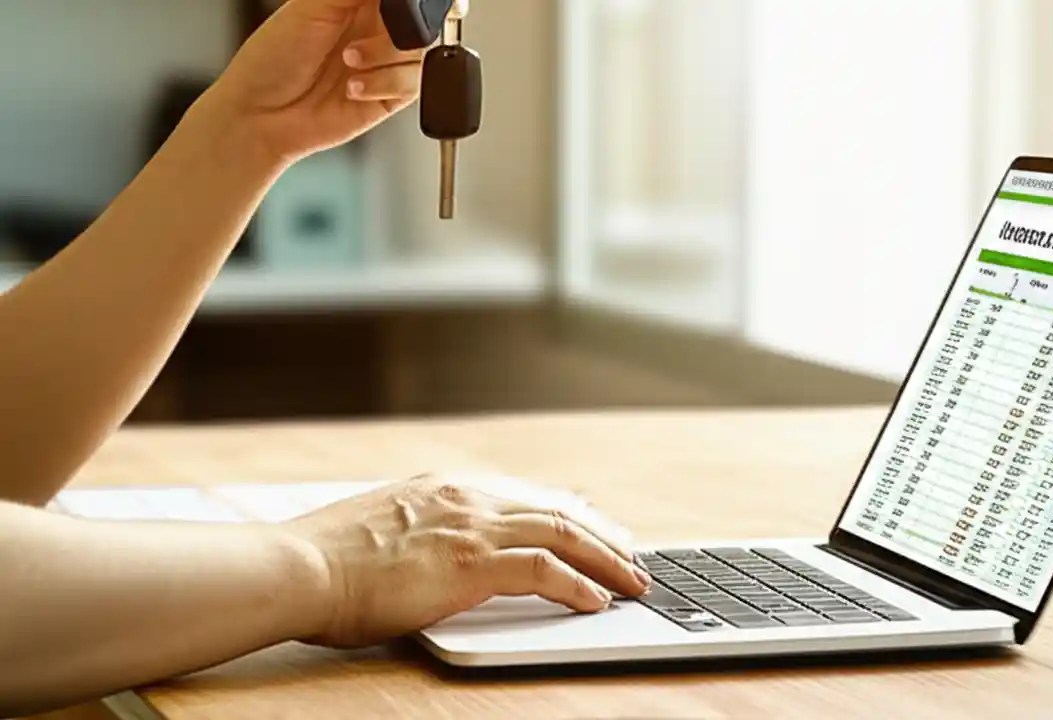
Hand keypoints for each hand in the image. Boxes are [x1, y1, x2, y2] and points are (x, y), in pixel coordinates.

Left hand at [210, 0, 425, 163]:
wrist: (262, 115)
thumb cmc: (272, 60)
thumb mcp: (310, 7)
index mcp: (357, 2)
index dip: (400, 2)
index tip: (382, 9)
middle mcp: (374, 29)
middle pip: (417, 20)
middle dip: (396, 29)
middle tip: (360, 38)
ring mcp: (385, 63)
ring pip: (421, 51)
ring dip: (385, 56)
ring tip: (350, 62)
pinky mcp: (391, 96)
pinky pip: (414, 84)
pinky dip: (385, 83)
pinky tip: (354, 87)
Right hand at [285, 475, 652, 647]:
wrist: (300, 568)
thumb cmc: (327, 562)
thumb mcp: (384, 532)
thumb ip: (424, 533)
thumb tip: (439, 555)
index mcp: (445, 488)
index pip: (526, 497)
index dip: (568, 514)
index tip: (595, 527)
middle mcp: (466, 497)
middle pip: (556, 511)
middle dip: (601, 536)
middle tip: (632, 556)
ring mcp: (471, 525)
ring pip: (563, 534)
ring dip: (606, 559)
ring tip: (633, 581)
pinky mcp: (471, 561)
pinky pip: (545, 569)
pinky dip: (578, 583)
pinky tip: (596, 600)